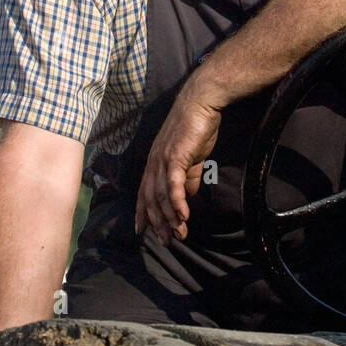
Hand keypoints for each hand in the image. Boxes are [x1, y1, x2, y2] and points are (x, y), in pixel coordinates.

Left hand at [135, 77, 222, 244]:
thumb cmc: (197, 127)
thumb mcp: (192, 157)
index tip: (144, 231)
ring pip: (162, 195)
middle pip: (151, 199)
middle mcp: (154, 163)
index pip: (144, 193)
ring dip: (169, 218)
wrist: (202, 103)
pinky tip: (183, 216)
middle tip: (167, 242)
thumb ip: (188, 177)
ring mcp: (162, 160)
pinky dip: (177, 202)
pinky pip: (173, 184)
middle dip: (158, 223)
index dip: (142, 213)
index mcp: (155, 162)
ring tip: (179, 235)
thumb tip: (186, 196)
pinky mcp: (175, 156)